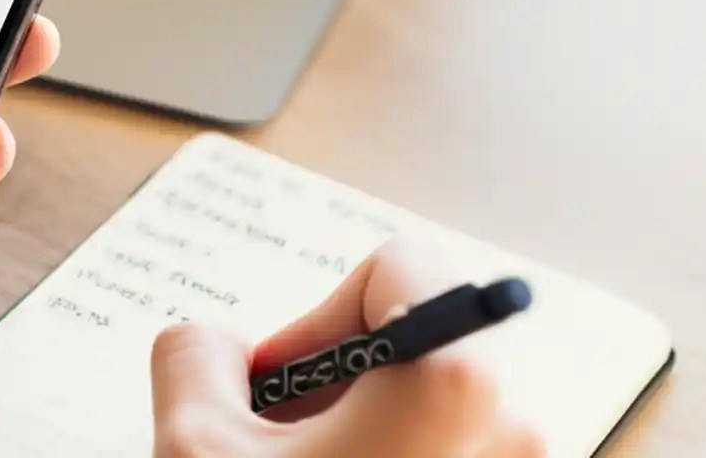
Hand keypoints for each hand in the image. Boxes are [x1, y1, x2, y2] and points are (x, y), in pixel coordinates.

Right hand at [150, 238, 545, 457]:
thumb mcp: (196, 449)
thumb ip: (194, 354)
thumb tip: (207, 343)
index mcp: (454, 385)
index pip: (400, 266)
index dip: (320, 314)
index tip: (282, 377)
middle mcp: (512, 424)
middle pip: (416, 335)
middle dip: (337, 379)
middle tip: (279, 436)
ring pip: (430, 398)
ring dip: (360, 425)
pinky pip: (453, 444)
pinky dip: (393, 454)